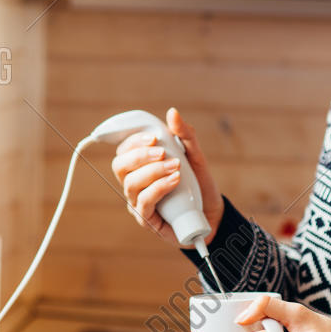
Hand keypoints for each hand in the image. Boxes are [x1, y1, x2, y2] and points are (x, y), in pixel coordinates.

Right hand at [110, 107, 224, 244]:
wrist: (211, 212)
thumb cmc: (197, 184)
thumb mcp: (195, 156)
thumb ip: (184, 135)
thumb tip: (172, 112)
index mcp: (139, 165)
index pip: (124, 149)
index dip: (133, 140)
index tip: (154, 137)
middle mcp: (133, 183)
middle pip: (119, 165)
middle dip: (140, 155)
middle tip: (163, 153)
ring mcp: (137, 202)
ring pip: (131, 183)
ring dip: (153, 172)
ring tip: (176, 168)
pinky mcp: (146, 219)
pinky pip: (143, 202)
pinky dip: (159, 188)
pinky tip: (175, 181)